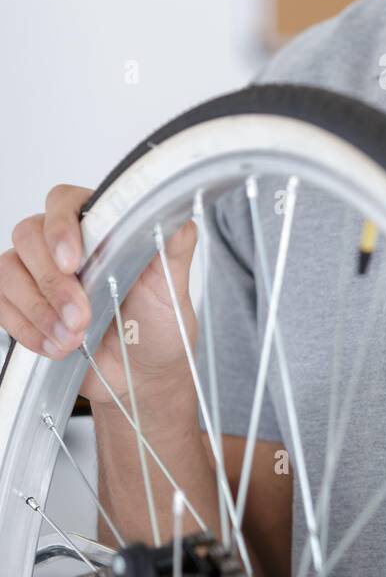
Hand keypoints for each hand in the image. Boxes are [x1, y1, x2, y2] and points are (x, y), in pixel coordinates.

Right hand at [0, 184, 198, 405]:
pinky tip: (55, 346)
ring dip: (38, 310)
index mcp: (100, 225)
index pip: (63, 202)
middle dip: (52, 282)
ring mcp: (38, 273)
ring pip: (8, 271)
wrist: (142, 375)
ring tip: (73, 340)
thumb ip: (175, 244)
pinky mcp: (22, 304)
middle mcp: (64, 243)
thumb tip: (178, 211)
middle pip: (29, 236)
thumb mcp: (174, 284)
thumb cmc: (159, 323)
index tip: (72, 262)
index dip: (60, 227)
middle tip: (81, 318)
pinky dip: (25, 329)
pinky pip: (1, 304)